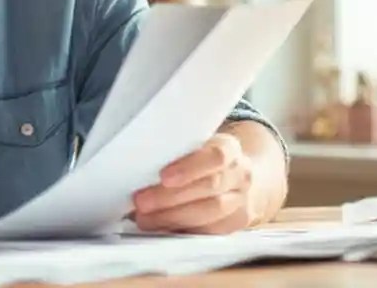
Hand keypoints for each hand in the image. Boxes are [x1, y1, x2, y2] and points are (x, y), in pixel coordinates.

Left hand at [131, 132, 255, 234]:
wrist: (238, 178)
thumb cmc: (204, 160)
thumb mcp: (195, 147)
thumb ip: (175, 152)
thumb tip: (135, 164)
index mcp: (229, 148)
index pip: (215, 156)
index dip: (190, 168)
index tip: (163, 177)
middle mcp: (240, 174)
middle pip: (209, 187)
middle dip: (171, 197)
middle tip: (141, 202)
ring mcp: (241, 200)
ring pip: (209, 212)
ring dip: (172, 217)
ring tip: (145, 219)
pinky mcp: (236, 223)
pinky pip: (209, 231)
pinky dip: (182, 230)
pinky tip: (161, 228)